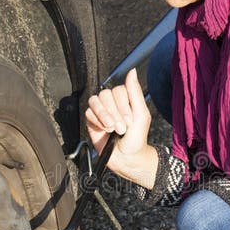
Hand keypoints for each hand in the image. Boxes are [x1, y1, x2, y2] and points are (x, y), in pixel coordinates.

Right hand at [85, 68, 156, 186]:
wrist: (127, 158)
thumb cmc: (136, 138)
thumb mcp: (141, 114)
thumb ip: (135, 92)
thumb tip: (132, 71)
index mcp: (125, 99)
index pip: (118, 90)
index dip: (123, 105)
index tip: (129, 120)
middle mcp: (112, 103)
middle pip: (106, 94)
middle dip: (115, 113)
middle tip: (122, 128)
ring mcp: (101, 110)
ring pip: (95, 101)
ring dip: (104, 116)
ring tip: (112, 129)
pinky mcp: (91, 120)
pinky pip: (88, 112)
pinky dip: (97, 121)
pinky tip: (104, 130)